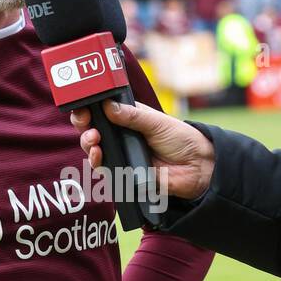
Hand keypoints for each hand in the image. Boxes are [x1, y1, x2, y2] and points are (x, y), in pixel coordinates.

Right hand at [70, 99, 215, 201]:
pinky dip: (97, 162)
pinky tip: (98, 156)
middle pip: (92, 131)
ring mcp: (121, 156)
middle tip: (86, 123)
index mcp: (128, 119)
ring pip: (94, 151)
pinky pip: (105, 169)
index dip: (89, 110)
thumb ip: (132, 115)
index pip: (101, 112)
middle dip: (84, 127)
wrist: (196, 167)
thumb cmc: (181, 139)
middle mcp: (121, 137)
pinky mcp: (124, 174)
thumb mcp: (156, 122)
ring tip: (94, 141)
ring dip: (88, 145)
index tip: (83, 108)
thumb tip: (107, 106)